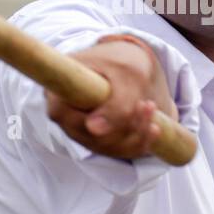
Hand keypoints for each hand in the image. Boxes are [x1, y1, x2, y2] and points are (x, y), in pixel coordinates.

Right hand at [46, 36, 176, 159]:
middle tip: (149, 105)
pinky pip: (117, 151)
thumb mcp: (126, 74)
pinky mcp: (97, 140)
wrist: (127, 62)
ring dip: (136, 135)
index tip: (134, 104)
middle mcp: (65, 118)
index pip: (69, 119)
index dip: (100, 119)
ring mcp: (80, 131)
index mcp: (58, 94)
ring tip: (152, 110)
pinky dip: (139, 143)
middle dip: (125, 126)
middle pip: (91, 138)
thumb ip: (116, 103)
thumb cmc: (122, 61)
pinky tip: (154, 128)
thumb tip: (94, 130)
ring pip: (107, 147)